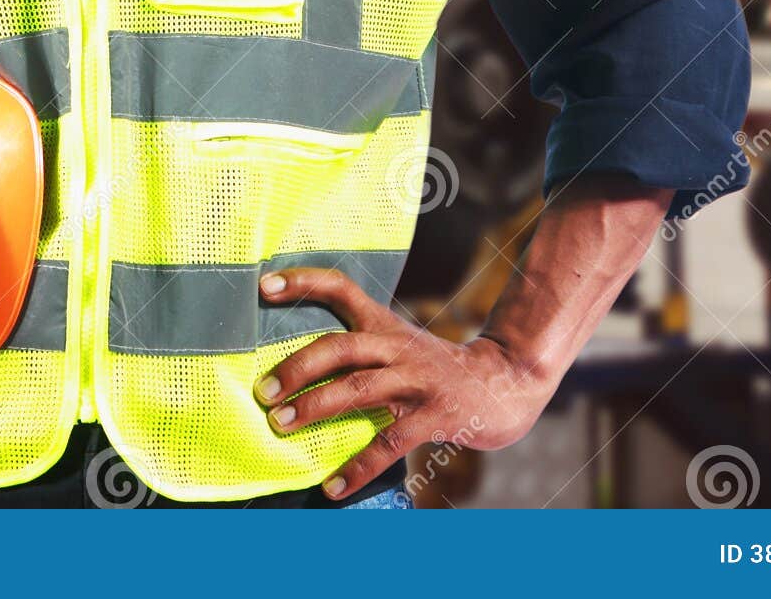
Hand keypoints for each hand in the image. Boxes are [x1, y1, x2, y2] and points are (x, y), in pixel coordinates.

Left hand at [254, 266, 555, 499]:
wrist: (507, 383)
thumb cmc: (438, 371)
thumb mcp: (401, 348)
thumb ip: (362, 354)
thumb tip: (300, 376)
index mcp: (386, 327)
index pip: (342, 289)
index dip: (305, 282)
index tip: (266, 283)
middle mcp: (398, 347)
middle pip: (341, 346)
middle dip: (297, 366)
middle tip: (263, 391)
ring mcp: (418, 380)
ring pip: (359, 388)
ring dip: (315, 407)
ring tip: (279, 426)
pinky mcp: (437, 414)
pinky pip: (390, 442)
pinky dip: (358, 466)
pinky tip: (334, 487)